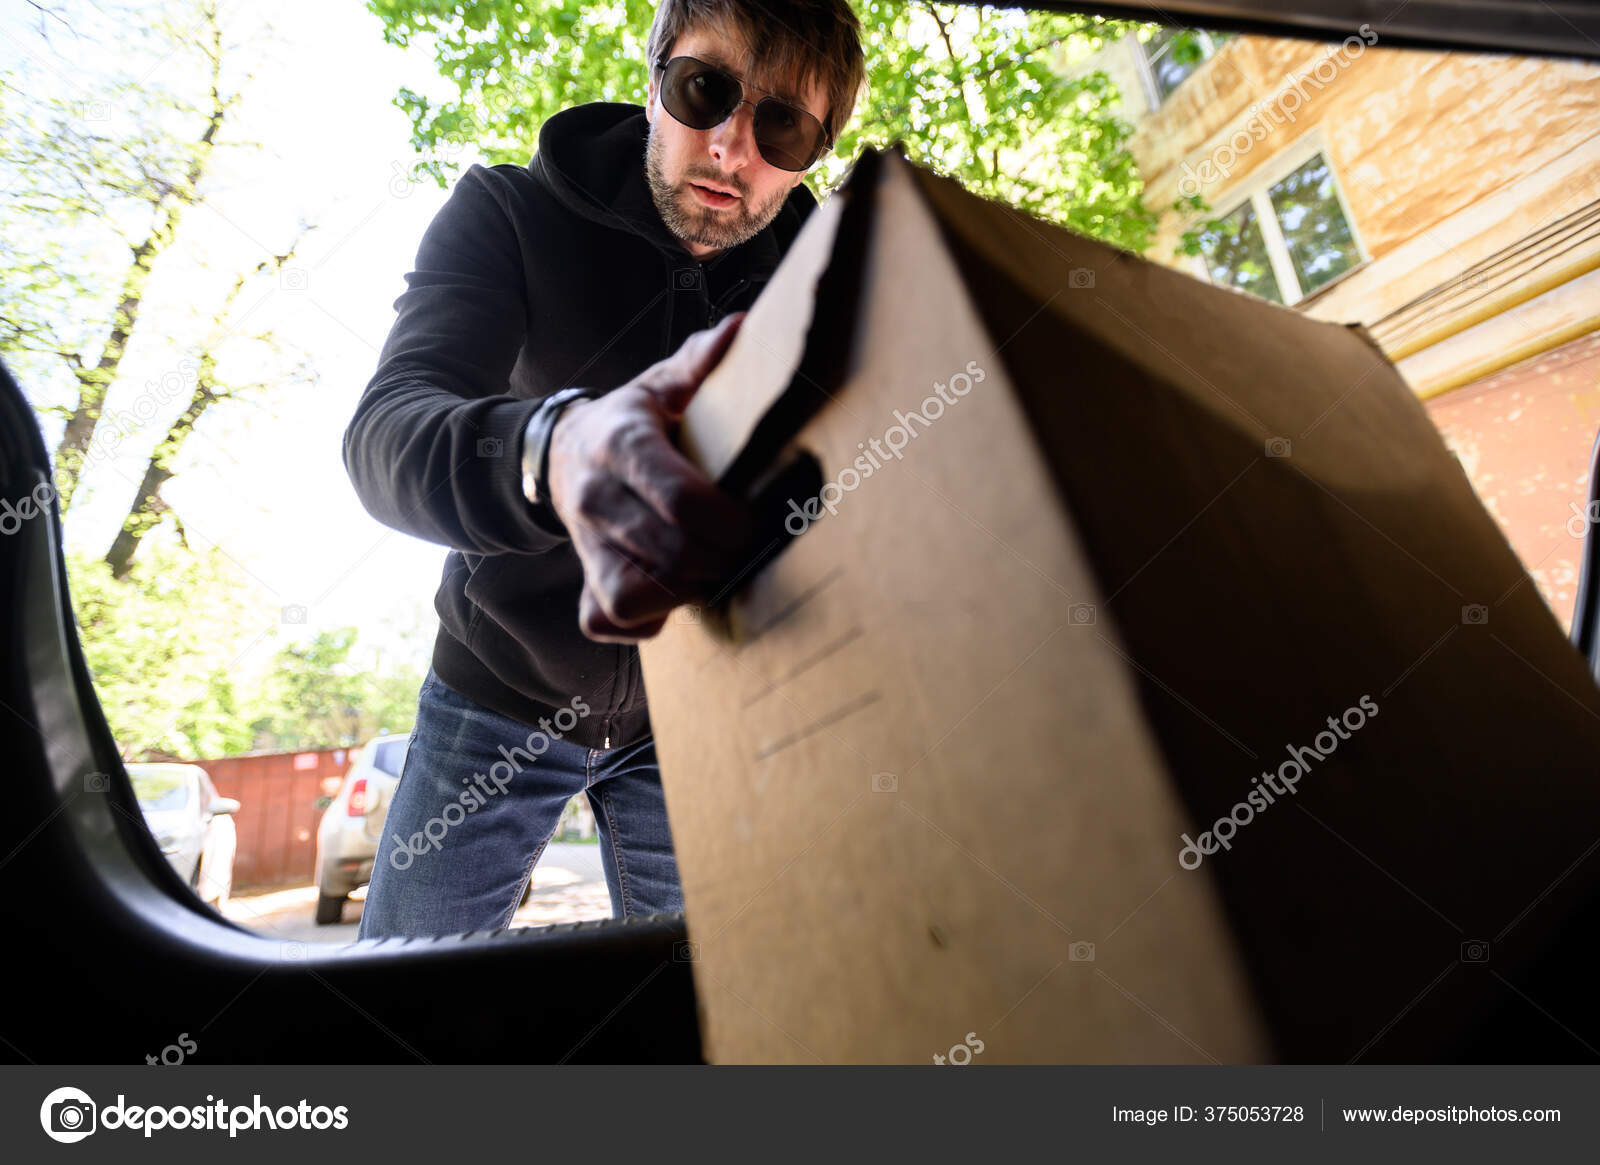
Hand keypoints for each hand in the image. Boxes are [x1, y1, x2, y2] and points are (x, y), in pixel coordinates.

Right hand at [547, 313, 754, 642]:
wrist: (561, 456)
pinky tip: (670, 594)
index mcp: (622, 447)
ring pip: (636, 596)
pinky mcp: (581, 586)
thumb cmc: (630, 423)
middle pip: (671, 554)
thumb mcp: (661, 384)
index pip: (679, 499)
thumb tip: (740, 328)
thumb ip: (701, 361)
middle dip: (720, 557)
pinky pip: (609, 622)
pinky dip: (646, 622)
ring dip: (685, 591)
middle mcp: (597, 501)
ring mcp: (585, 548)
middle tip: (739, 546)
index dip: (725, 519)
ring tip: (706, 568)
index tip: (748, 518)